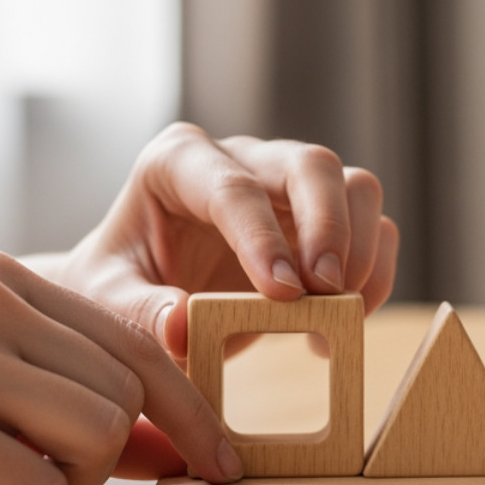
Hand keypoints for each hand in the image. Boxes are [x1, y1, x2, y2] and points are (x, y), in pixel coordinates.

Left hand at [47, 125, 398, 359]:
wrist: (141, 295)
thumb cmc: (120, 286)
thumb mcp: (110, 301)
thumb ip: (140, 311)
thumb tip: (182, 324)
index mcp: (177, 162)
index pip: (231, 186)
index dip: (261, 237)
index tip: (281, 293)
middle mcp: (243, 159)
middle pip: (310, 165)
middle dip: (328, 228)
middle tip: (326, 292)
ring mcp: (289, 185)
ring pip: (355, 187)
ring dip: (361, 250)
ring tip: (341, 311)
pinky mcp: (323, 220)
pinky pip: (374, 230)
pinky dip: (374, 278)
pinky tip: (343, 325)